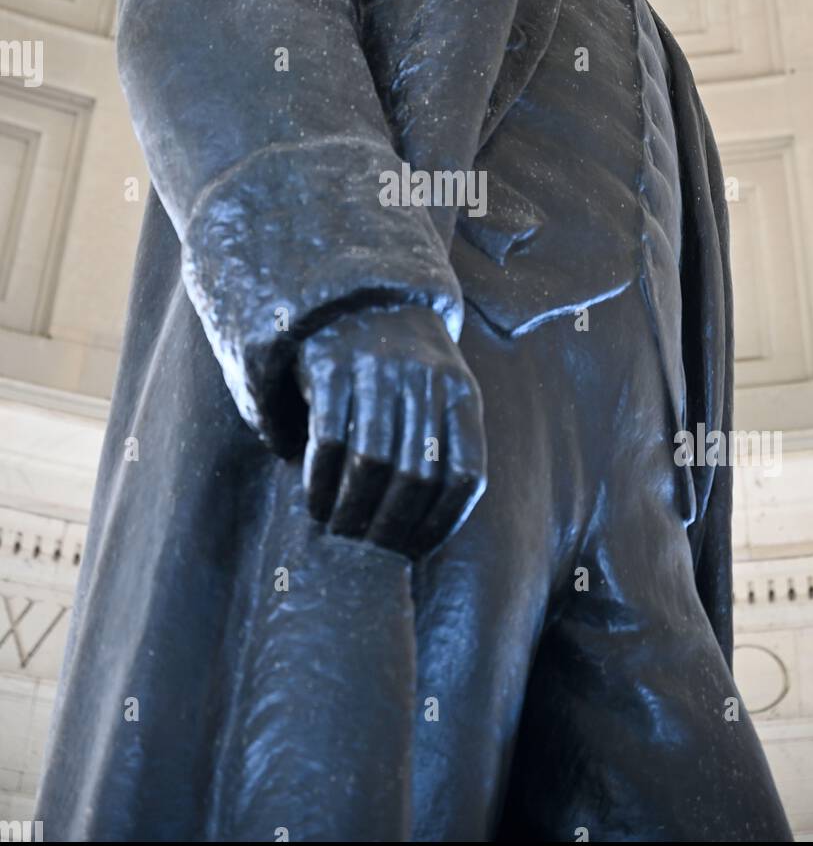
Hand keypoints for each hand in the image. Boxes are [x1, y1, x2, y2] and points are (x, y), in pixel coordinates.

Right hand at [296, 305, 486, 557]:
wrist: (358, 296)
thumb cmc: (401, 366)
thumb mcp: (438, 394)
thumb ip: (442, 447)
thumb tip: (427, 528)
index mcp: (460, 393)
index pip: (465, 475)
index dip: (440, 522)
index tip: (413, 548)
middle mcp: (424, 378)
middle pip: (415, 475)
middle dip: (389, 523)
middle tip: (366, 545)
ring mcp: (377, 367)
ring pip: (371, 461)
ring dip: (351, 507)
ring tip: (338, 527)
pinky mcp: (331, 361)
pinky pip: (329, 437)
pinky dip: (320, 477)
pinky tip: (314, 496)